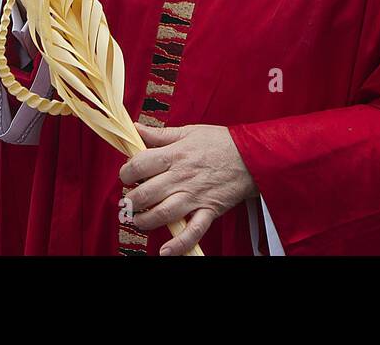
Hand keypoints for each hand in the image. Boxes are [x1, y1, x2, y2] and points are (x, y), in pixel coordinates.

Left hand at [120, 123, 257, 255]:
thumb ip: (160, 134)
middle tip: (131, 201)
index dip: (126, 172)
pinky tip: (165, 251)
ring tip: (139, 220)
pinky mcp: (208, 211)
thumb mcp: (189, 131)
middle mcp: (182, 177)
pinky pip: (193, 232)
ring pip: (162, 214)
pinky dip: (178, 244)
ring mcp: (195, 196)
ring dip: (144, 221)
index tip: (127, 175)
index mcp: (175, 155)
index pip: (139, 165)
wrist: (252, 156)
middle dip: (131, 201)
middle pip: (146, 193)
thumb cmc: (221, 142)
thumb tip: (136, 129)